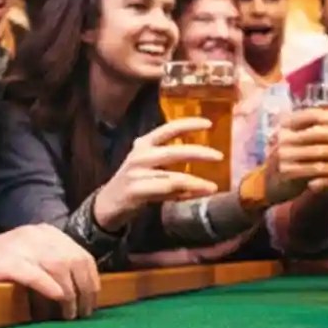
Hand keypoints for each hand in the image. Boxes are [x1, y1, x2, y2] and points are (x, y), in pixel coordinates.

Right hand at [0, 224, 100, 319]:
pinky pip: (37, 274)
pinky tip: (57, 301)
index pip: (82, 255)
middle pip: (76, 261)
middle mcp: (36, 235)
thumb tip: (82, 291)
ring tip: (69, 315)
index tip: (92, 302)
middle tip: (84, 313)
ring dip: (70, 294)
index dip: (91, 281)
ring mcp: (20, 246)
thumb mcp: (28, 259)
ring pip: (60, 266)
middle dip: (85, 289)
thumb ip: (52, 266)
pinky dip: (51, 288)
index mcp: (45, 233)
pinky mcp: (5, 261)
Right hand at [93, 117, 223, 230]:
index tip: (208, 124)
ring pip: (174, 176)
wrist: (108, 204)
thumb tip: (207, 182)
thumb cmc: (136, 184)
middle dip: (199, 153)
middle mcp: (140, 155)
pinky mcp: (137, 191)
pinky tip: (197, 194)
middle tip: (219, 156)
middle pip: (174, 152)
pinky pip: (167, 191)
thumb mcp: (153, 171)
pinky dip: (185, 193)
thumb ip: (176, 173)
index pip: (168, 129)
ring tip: (212, 187)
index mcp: (144, 144)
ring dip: (196, 182)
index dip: (188, 124)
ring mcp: (137, 173)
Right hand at [262, 107, 327, 203]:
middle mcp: (284, 137)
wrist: (267, 185)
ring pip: (323, 153)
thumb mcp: (297, 141)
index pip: (315, 115)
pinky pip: (319, 171)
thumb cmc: (291, 160)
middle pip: (321, 134)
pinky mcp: (289, 173)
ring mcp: (284, 155)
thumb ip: (316, 132)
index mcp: (286, 124)